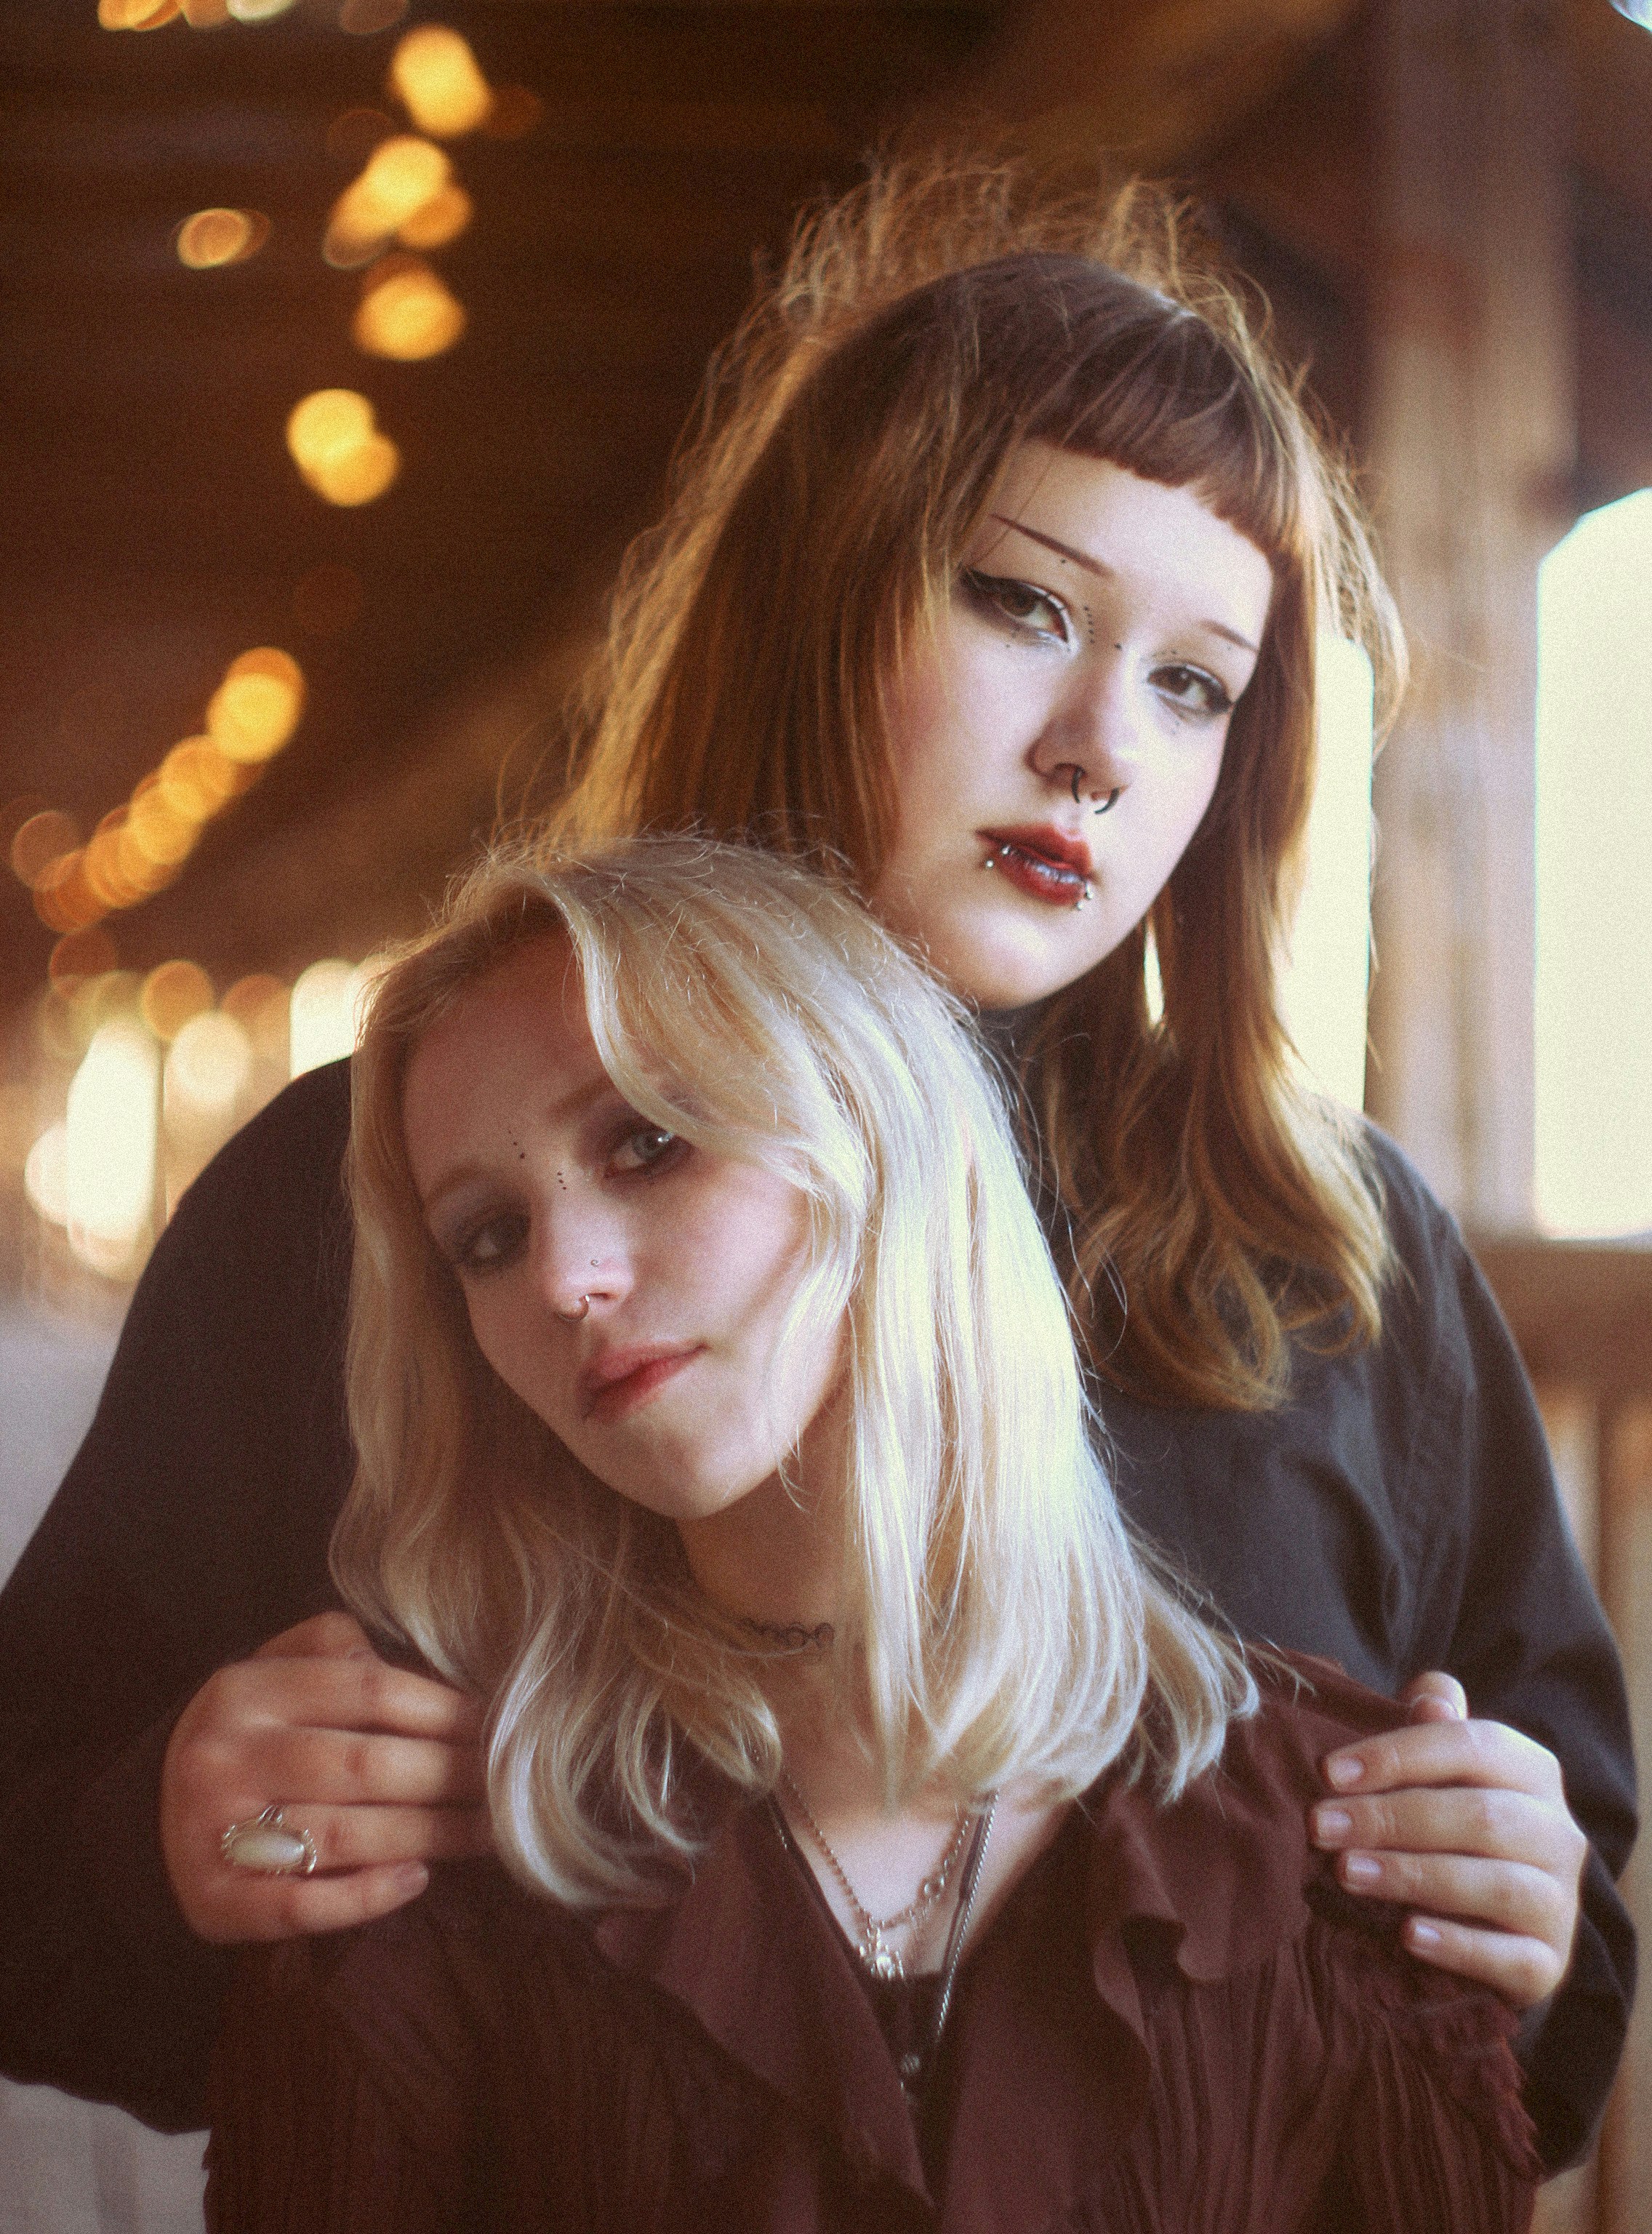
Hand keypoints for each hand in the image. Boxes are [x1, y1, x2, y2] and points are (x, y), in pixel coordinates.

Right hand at [161, 1611, 492, 1942]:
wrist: (155, 1810)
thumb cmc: (256, 1732)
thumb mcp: (281, 1668)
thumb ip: (342, 1651)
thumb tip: (429, 1671)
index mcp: (246, 1689)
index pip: (368, 1690)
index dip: (444, 1708)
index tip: (499, 1725)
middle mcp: (223, 1756)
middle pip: (364, 1765)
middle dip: (449, 1776)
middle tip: (508, 1786)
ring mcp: (211, 1834)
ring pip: (342, 1835)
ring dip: (429, 1836)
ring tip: (488, 1833)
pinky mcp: (212, 1904)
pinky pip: (302, 1906)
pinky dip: (367, 1895)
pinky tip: (418, 1879)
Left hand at [1310, 1672, 1587, 2007]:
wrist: (1499, 1919)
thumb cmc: (1452, 1819)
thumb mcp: (1442, 1767)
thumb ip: (1432, 1726)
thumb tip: (1430, 1698)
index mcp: (1531, 1770)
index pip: (1470, 1745)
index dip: (1398, 1754)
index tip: (1329, 1771)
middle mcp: (1557, 1832)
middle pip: (1479, 1816)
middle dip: (1391, 1818)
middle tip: (1320, 1826)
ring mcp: (1559, 1900)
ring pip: (1496, 1885)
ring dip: (1415, 1876)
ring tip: (1346, 1872)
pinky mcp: (1549, 1963)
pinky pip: (1514, 1958)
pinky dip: (1460, 1946)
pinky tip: (1408, 1935)